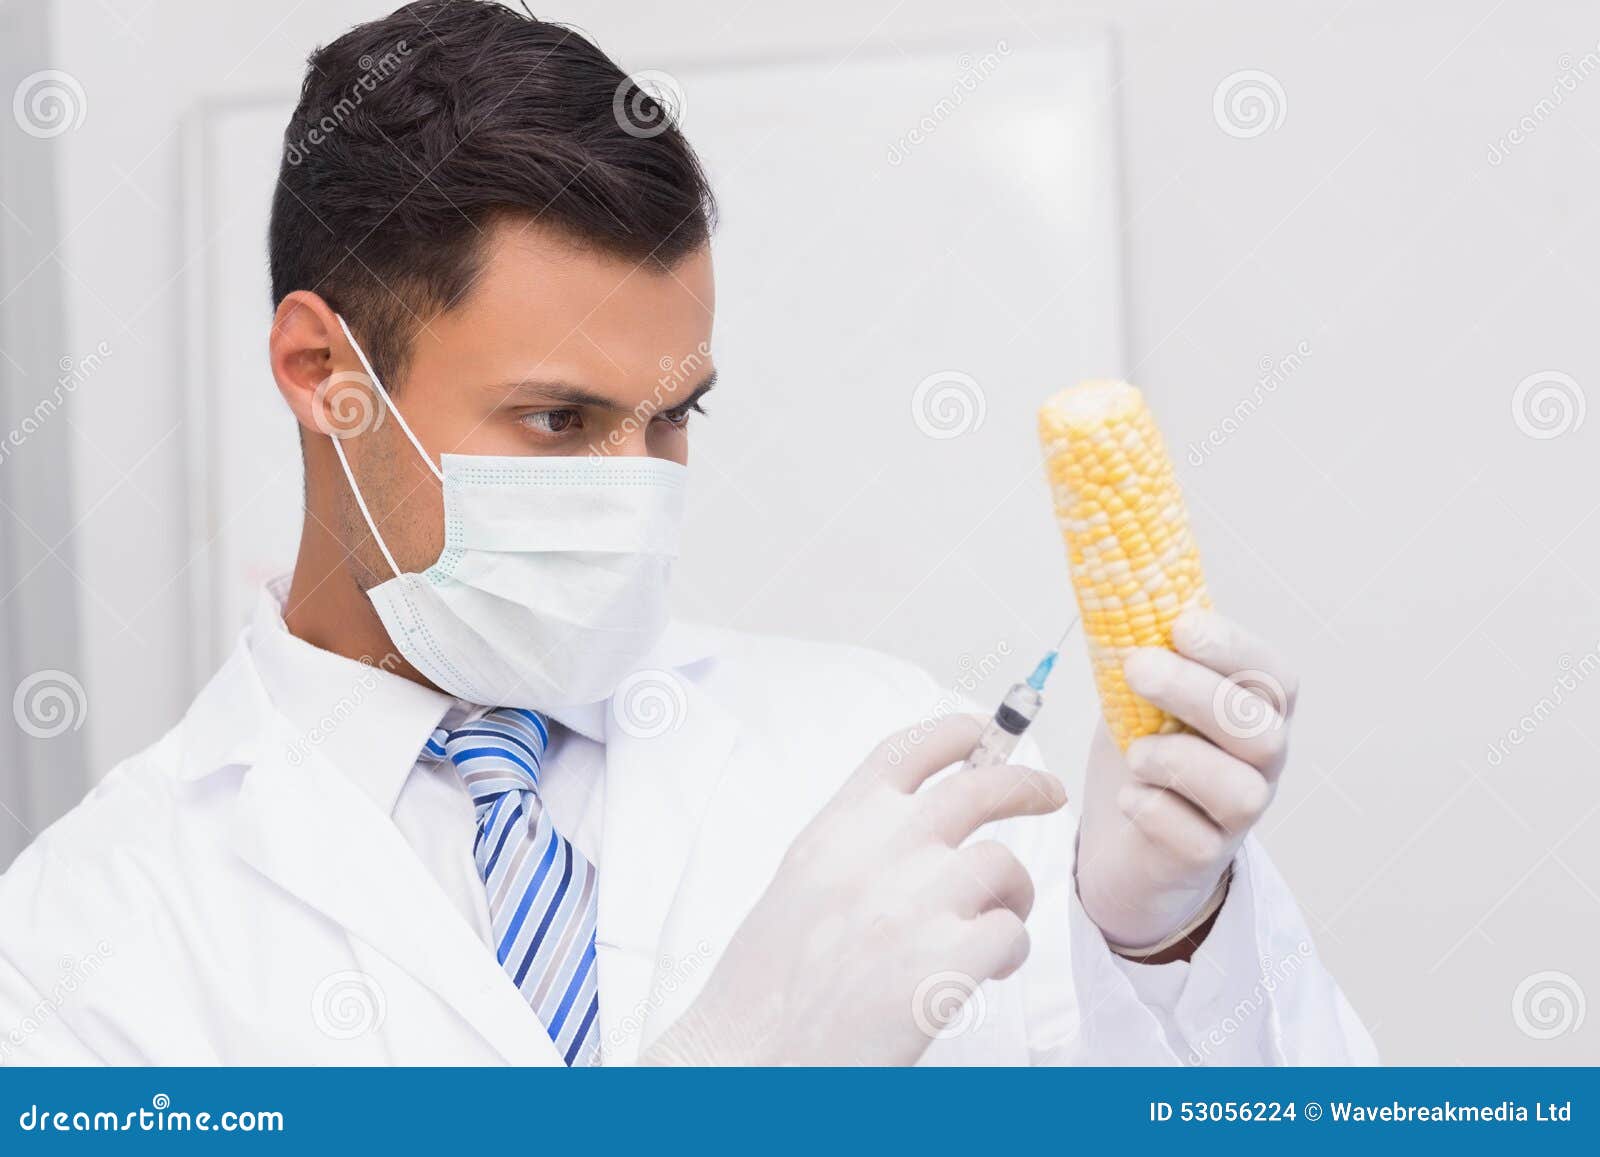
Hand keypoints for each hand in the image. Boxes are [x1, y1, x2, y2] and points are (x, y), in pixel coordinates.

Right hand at [642, 714, 1066, 1064]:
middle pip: (979, 788)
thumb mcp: (799, 886)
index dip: (956, 733)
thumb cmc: (765, 988)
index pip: (907, 751)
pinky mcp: (947, 962)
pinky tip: (986, 971)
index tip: (984, 732)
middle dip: (1025, 784)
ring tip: (996, 923)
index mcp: (837, 830)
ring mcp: (916, 904)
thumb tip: (914, 829)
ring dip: (1013, 893)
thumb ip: (855, 848)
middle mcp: (880, 853)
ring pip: (1003, 865)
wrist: (749, 1057)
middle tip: (1048, 793)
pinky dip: (1008, 952)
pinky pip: (1012, 933)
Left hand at [1075, 609, 1295, 952]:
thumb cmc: (1142, 752)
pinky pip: (1195, 839)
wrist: (1122, 842)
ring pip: (1242, 791)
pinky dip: (1154, 810)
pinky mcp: (1204, 859)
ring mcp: (1237, 817)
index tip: (1180, 625)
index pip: (1274, 676)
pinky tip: (1130, 798)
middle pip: (1262, 730)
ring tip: (1136, 752)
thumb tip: (1118, 586)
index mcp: (1253, 712)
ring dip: (1180, 760)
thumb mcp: (1140, 694)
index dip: (1235, 648)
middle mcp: (1260, 765)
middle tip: (1137, 668)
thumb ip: (1145, 651)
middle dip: (1198, 693)